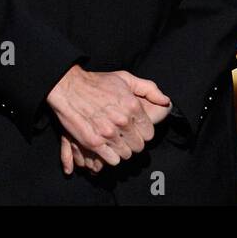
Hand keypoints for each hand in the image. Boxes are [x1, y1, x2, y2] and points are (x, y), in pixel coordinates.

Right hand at [46, 67, 170, 171]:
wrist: (70, 88)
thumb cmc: (98, 83)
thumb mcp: (126, 78)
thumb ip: (149, 89)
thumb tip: (166, 101)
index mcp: (133, 106)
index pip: (149, 133)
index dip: (142, 132)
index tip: (135, 129)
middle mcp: (122, 121)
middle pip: (139, 145)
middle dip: (133, 141)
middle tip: (125, 136)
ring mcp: (108, 133)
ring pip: (126, 154)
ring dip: (122, 149)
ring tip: (115, 141)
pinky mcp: (94, 142)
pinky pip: (112, 159)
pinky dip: (111, 156)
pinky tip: (107, 147)